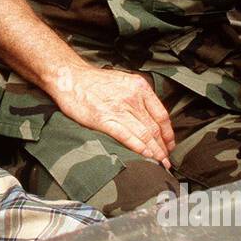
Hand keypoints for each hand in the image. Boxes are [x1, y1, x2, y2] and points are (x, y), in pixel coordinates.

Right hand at [49, 64, 174, 167]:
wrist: (70, 77)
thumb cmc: (95, 81)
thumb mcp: (124, 81)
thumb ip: (139, 97)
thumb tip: (150, 117)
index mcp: (139, 87)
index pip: (162, 115)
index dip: (168, 133)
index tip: (170, 145)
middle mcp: (132, 98)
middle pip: (154, 128)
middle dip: (163, 147)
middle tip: (167, 160)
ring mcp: (118, 109)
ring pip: (143, 134)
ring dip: (154, 151)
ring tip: (159, 163)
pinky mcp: (103, 119)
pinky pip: (126, 136)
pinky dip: (138, 147)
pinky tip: (145, 156)